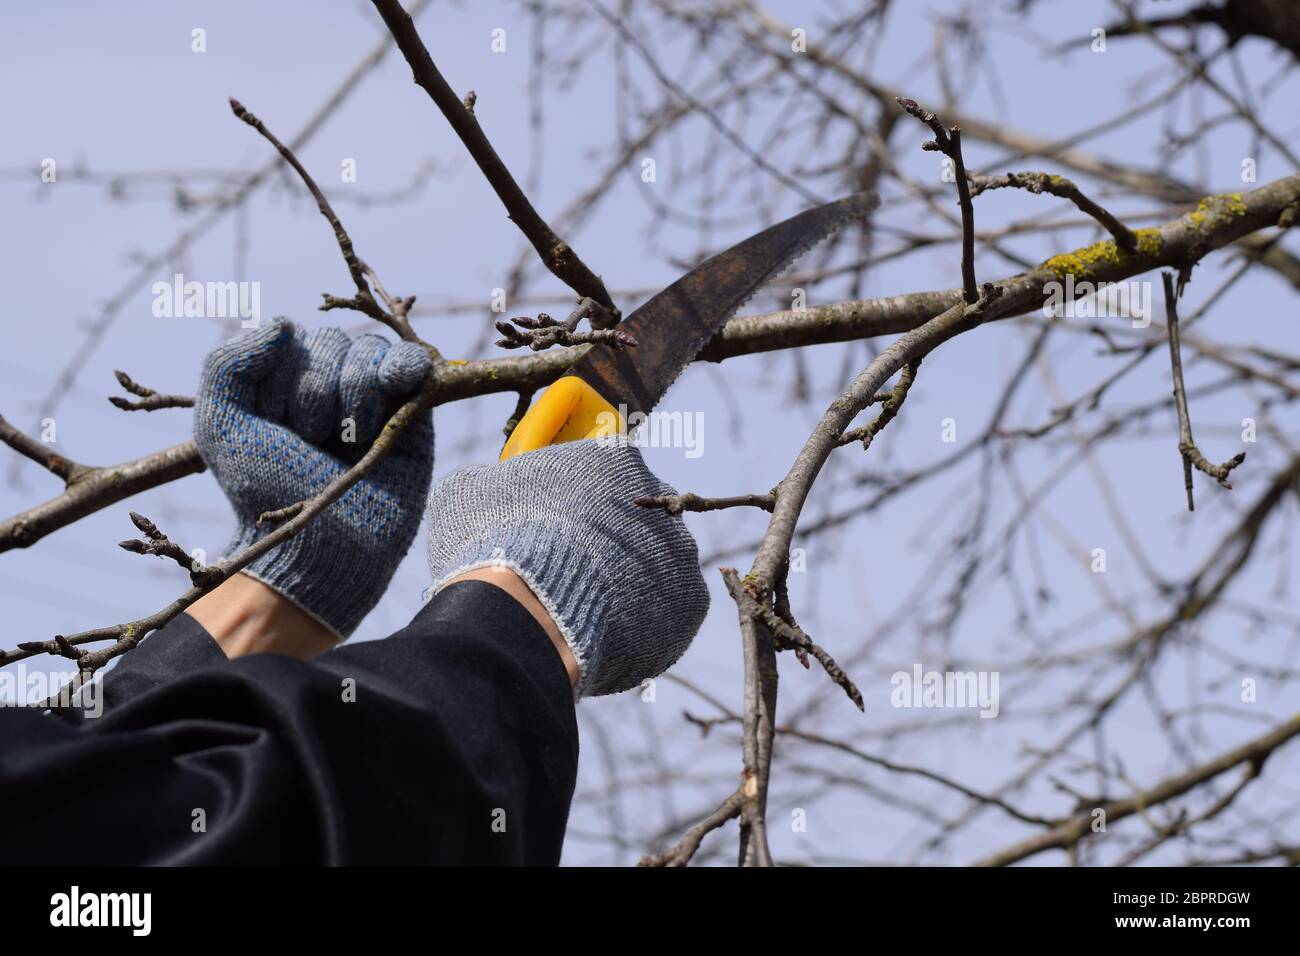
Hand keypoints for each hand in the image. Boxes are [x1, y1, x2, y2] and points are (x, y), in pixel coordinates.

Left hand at [193, 317, 433, 639]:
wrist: (321, 545)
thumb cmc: (268, 491)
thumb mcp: (221, 425)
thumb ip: (229, 363)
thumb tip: (285, 323)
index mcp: (285, 380)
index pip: (291, 339)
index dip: (281, 381)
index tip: (276, 429)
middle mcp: (331, 382)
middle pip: (332, 342)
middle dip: (316, 394)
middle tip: (313, 443)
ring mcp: (375, 396)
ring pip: (370, 350)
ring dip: (354, 393)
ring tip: (348, 441)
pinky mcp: (415, 411)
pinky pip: (414, 360)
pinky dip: (403, 366)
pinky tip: (394, 387)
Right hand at [425, 440, 709, 696]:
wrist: (532, 613)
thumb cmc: (499, 542)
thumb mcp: (472, 493)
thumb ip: (492, 482)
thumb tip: (487, 485)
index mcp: (614, 459)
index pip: (603, 471)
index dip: (576, 502)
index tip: (555, 525)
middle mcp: (660, 498)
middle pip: (634, 522)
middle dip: (605, 546)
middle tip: (565, 574)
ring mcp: (682, 552)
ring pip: (653, 568)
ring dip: (626, 585)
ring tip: (581, 610)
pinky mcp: (691, 605)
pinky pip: (665, 613)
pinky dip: (640, 625)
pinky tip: (603, 636)